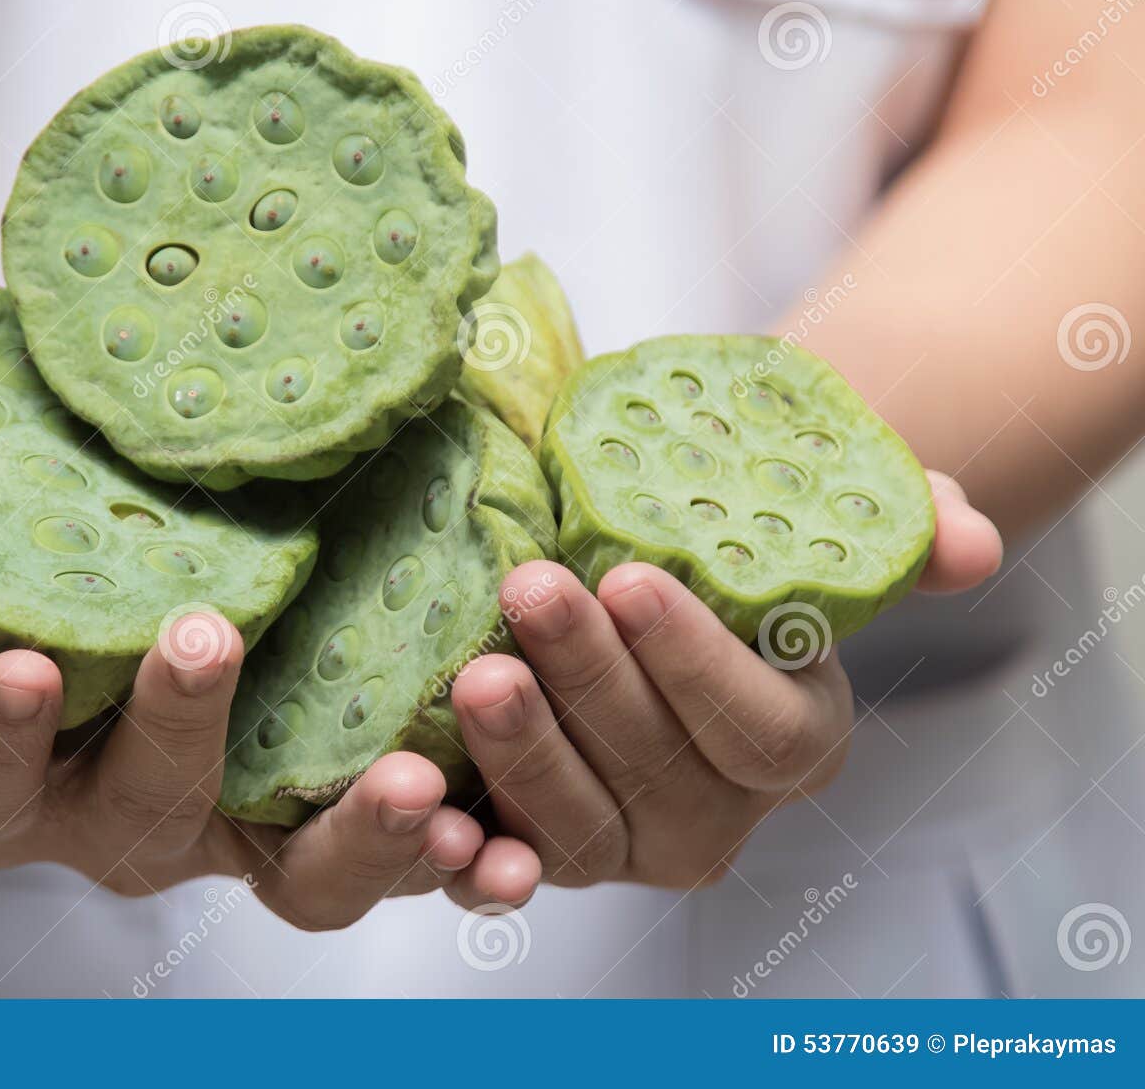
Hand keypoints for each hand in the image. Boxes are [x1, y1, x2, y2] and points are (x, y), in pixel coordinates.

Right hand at [0, 549, 536, 929]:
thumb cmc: (31, 601)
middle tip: (207, 642)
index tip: (24, 661)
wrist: (117, 630)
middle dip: (173, 737)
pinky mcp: (340, 824)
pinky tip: (509, 844)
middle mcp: (126, 828)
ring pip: (296, 879)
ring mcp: (242, 836)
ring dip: (360, 845)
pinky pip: (402, 864)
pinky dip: (459, 862)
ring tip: (424, 797)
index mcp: (17, 781)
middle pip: (145, 823)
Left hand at [449, 470, 1002, 890]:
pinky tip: (422, 797)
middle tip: (530, 592)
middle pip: (654, 773)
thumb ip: (911, 528)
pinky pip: (504, 865)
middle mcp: (716, 816)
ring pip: (575, 826)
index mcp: (795, 745)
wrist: (645, 575)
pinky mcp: (541, 848)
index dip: (697, 664)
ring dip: (521, 755)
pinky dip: (465, 849)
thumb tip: (969, 546)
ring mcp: (625, 844)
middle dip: (589, 684)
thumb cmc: (735, 549)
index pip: (755, 728)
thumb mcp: (825, 525)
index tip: (635, 579)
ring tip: (472, 670)